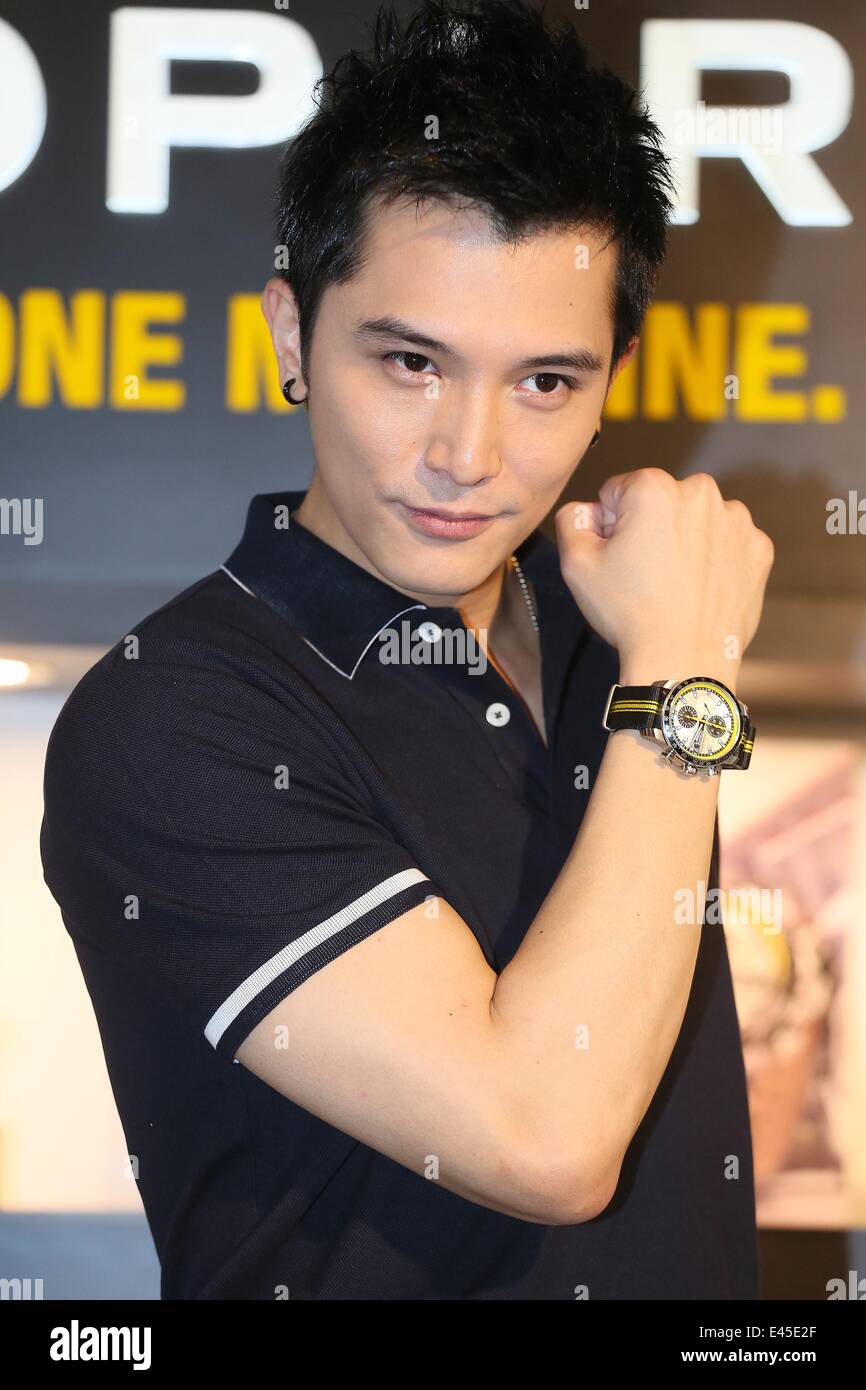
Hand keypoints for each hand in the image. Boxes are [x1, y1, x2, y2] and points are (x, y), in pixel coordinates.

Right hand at [554, 468, 774, 684]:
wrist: (683, 659)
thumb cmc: (630, 613)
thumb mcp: (577, 565)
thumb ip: (571, 519)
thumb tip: (586, 510)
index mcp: (654, 488)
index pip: (620, 492)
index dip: (611, 526)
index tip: (619, 557)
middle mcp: (701, 493)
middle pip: (663, 501)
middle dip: (651, 528)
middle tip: (646, 573)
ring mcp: (736, 521)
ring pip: (698, 520)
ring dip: (686, 541)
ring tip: (675, 583)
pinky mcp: (758, 548)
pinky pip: (728, 544)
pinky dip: (715, 560)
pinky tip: (700, 589)